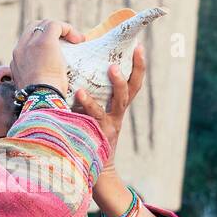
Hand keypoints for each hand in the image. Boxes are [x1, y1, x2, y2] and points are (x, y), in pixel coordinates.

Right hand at [10, 19, 81, 96]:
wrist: (41, 99)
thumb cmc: (43, 99)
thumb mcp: (35, 89)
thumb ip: (36, 82)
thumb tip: (46, 82)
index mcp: (16, 61)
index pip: (26, 42)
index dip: (42, 40)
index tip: (57, 50)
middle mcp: (19, 49)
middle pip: (33, 28)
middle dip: (50, 30)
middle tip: (66, 40)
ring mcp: (31, 43)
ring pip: (44, 24)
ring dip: (61, 29)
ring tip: (76, 40)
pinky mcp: (44, 41)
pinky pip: (55, 25)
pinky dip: (68, 29)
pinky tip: (79, 39)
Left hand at [71, 45, 145, 171]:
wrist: (93, 170)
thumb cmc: (89, 136)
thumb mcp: (94, 115)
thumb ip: (91, 97)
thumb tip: (77, 72)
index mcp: (117, 107)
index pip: (133, 83)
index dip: (138, 66)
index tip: (139, 46)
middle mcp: (118, 114)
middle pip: (132, 89)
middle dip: (136, 69)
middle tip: (133, 52)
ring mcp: (110, 124)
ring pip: (119, 101)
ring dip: (117, 83)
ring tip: (111, 68)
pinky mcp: (100, 134)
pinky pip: (95, 117)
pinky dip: (88, 104)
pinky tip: (80, 92)